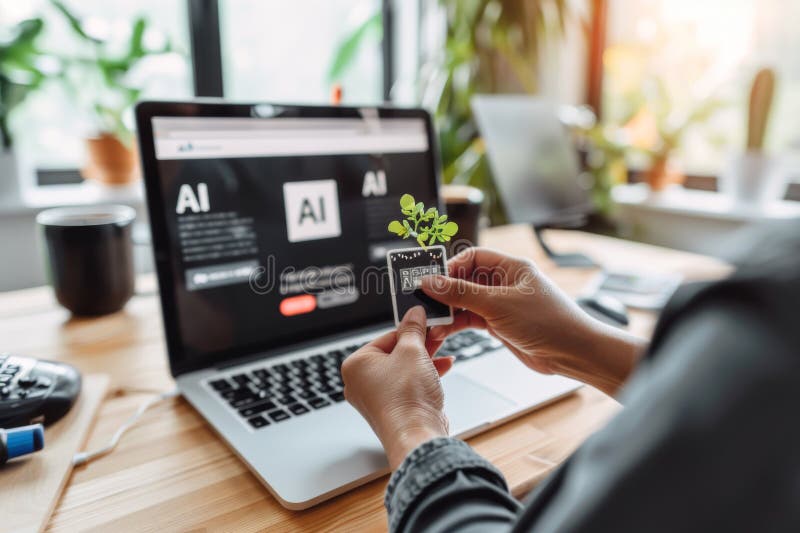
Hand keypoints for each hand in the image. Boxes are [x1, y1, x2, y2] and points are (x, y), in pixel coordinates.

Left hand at [342, 306, 454, 469]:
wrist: (417, 435)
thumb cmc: (407, 397)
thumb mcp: (413, 350)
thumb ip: (413, 328)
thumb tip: (414, 314)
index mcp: (355, 365)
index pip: (386, 336)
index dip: (410, 329)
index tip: (425, 323)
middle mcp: (360, 382)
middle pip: (394, 353)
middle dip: (419, 345)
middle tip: (436, 335)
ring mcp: (375, 399)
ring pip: (402, 370)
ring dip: (425, 360)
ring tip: (442, 353)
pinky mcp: (391, 410)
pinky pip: (406, 386)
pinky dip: (422, 377)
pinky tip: (441, 369)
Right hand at [421, 248, 645, 395]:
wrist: (573, 352)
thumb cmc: (549, 322)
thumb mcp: (498, 304)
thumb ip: (462, 293)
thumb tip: (432, 282)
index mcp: (511, 267)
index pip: (473, 257)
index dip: (451, 267)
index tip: (432, 280)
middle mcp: (506, 283)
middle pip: (466, 280)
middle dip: (446, 292)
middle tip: (426, 302)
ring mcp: (503, 304)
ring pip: (467, 302)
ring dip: (450, 311)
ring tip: (433, 321)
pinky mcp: (501, 324)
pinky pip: (473, 319)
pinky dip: (458, 324)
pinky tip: (445, 330)